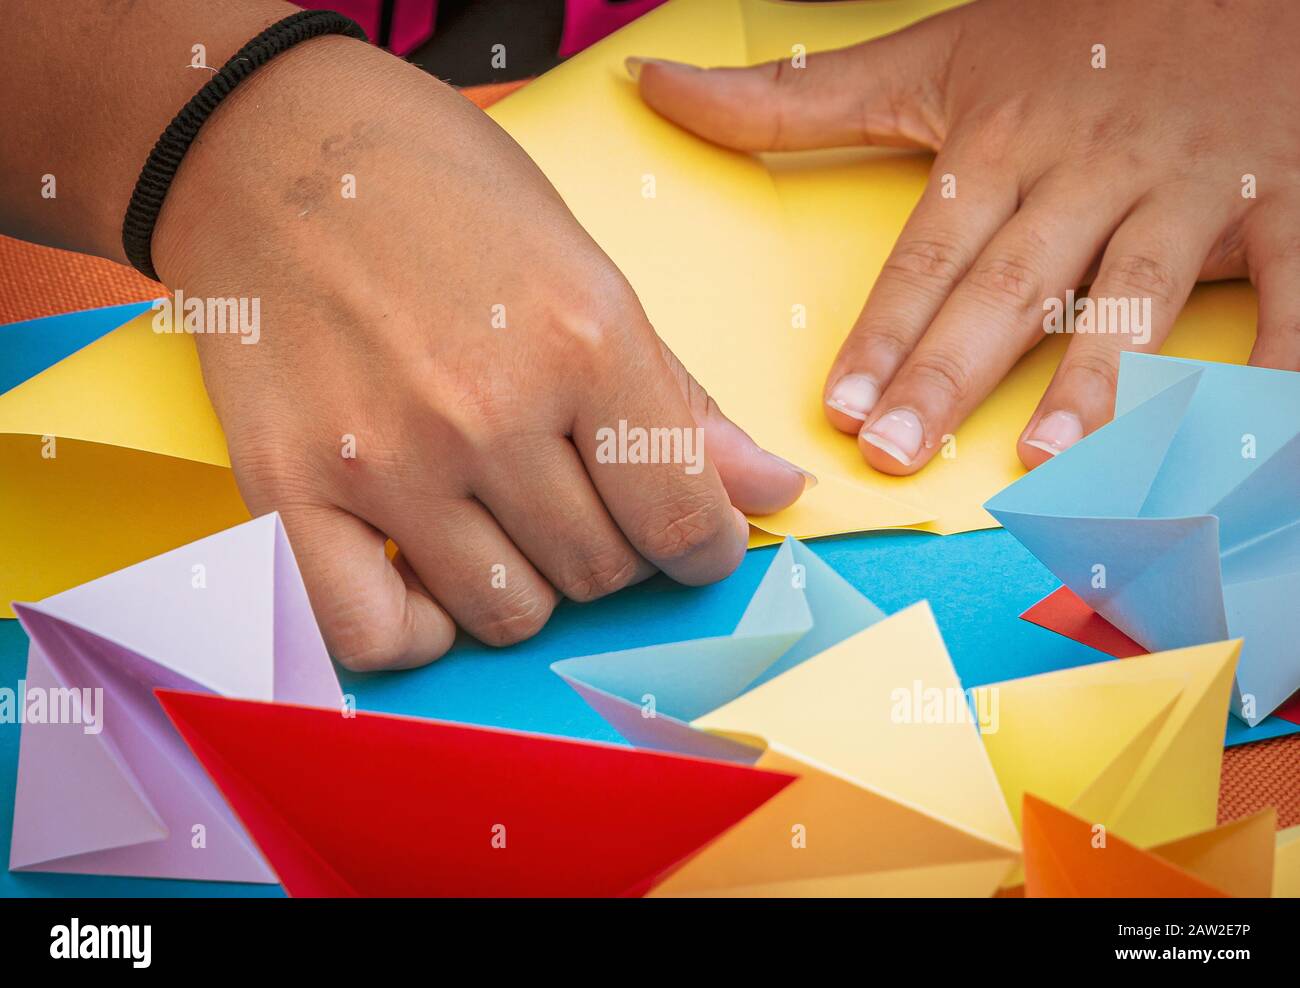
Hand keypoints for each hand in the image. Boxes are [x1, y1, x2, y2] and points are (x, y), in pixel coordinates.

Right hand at [155, 36, 809, 668]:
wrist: (270, 144)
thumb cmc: (439, 191)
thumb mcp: (586, 267)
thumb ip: (678, 397)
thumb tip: (772, 488)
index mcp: (582, 339)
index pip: (682, 516)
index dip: (703, 546)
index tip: (689, 538)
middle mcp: (486, 410)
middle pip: (600, 572)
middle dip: (614, 552)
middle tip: (581, 498)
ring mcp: (382, 459)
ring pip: (507, 613)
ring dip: (526, 586)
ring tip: (501, 520)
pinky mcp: (286, 489)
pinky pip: (372, 636)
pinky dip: (415, 632)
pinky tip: (426, 578)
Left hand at [630, 0, 1299, 472]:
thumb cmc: (1077, 21)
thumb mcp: (933, 50)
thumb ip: (796, 94)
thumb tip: (655, 85)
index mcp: (1003, 143)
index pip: (930, 253)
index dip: (882, 330)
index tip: (838, 406)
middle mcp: (1089, 171)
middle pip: (1011, 285)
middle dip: (951, 371)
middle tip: (896, 450)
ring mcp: (1192, 188)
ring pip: (1138, 293)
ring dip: (1096, 377)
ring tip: (1044, 455)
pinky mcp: (1288, 198)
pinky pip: (1294, 286)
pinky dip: (1278, 357)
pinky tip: (1241, 430)